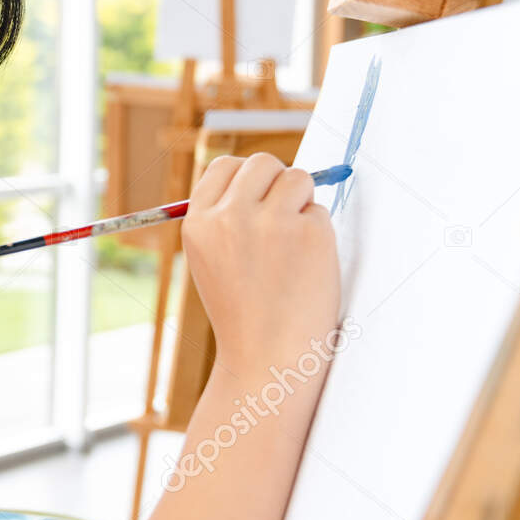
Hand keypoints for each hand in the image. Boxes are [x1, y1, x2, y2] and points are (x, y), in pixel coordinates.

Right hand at [181, 153, 340, 382]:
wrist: (267, 357)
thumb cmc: (243, 311)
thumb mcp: (211, 259)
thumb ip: (226, 217)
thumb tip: (266, 178)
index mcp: (199, 222)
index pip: (224, 166)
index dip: (247, 179)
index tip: (258, 198)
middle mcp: (230, 216)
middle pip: (263, 162)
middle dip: (279, 182)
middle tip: (284, 217)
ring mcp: (271, 222)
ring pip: (298, 178)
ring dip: (302, 203)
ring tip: (294, 245)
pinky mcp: (310, 233)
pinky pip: (320, 211)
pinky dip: (319, 233)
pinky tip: (306, 266)